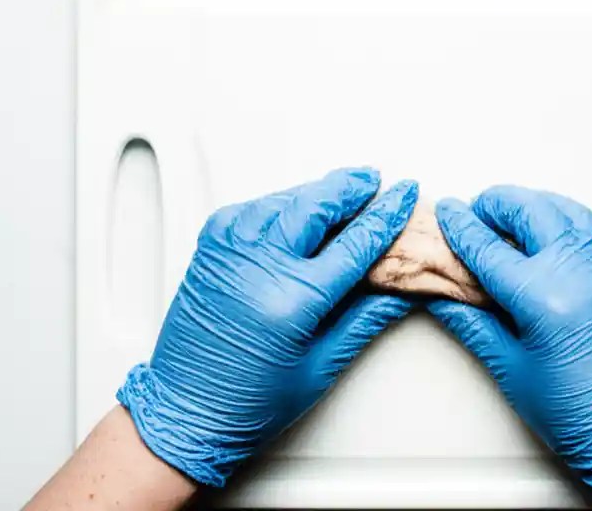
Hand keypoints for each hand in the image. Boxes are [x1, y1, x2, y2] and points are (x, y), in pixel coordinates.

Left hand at [117, 167, 418, 486]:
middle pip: (318, 204)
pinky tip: (300, 208)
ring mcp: (231, 250)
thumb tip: (401, 287)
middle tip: (375, 181)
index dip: (387, 214)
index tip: (405, 195)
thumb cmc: (249, 400)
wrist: (185, 410)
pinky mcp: (212, 247)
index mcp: (293, 299)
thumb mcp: (321, 365)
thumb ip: (364, 317)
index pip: (356, 242)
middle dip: (352, 187)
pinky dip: (284, 202)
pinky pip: (255, 208)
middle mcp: (259, 265)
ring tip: (345, 192)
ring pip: (286, 198)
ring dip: (318, 192)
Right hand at [429, 187, 591, 508]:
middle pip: (526, 209)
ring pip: (560, 205)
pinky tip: (547, 230)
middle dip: (494, 206)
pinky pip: (588, 221)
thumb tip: (446, 297)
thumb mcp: (511, 368)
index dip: (461, 226)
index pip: (488, 245)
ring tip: (507, 224)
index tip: (447, 214)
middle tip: (474, 219)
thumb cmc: (582, 412)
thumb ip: (473, 323)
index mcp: (543, 296)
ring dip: (528, 205)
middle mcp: (578, 269)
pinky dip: (561, 215)